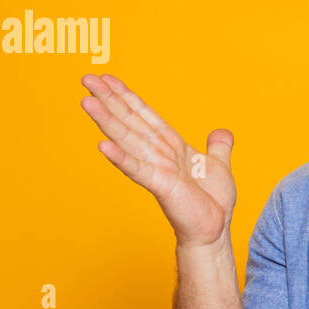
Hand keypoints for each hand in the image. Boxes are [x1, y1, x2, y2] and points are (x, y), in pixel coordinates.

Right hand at [80, 73, 235, 247]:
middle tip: (86, 78)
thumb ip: (218, 148)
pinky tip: (102, 145)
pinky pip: (138, 169)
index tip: (107, 78)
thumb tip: (222, 132)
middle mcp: (159, 154)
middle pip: (130, 121)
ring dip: (107, 120)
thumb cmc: (212, 203)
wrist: (214, 229)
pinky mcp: (161, 186)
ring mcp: (157, 169)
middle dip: (109, 99)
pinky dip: (121, 158)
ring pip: (128, 139)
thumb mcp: (219, 166)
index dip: (126, 96)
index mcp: (171, 146)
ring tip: (87, 102)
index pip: (144, 115)